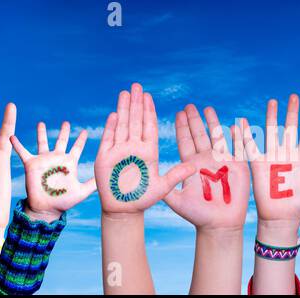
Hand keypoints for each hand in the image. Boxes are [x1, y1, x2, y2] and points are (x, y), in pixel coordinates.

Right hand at [10, 121, 96, 219]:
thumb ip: (93, 183)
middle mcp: (57, 159)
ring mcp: (44, 161)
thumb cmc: (64, 202)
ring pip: (43, 142)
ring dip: (42, 133)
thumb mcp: (82, 192)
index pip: (77, 148)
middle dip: (64, 132)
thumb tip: (107, 178)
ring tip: (41, 123)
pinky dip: (17, 144)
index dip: (81, 140)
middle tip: (67, 122)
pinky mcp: (32, 165)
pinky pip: (22, 152)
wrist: (46, 208)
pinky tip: (12, 136)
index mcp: (69, 163)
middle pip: (61, 141)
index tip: (84, 131)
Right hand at [93, 83, 194, 215]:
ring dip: (123, 109)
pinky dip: (111, 127)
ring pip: (122, 125)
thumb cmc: (143, 199)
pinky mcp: (105, 157)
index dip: (148, 111)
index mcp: (148, 151)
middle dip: (136, 103)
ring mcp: (119, 151)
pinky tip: (113, 114)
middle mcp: (133, 148)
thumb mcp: (163, 187)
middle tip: (137, 85)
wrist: (124, 210)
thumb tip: (194, 166)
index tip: (149, 96)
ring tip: (124, 92)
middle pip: (135, 121)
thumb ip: (176, 175)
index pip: (149, 126)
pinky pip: (109, 138)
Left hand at [164, 104, 249, 229]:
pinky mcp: (238, 167)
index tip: (179, 112)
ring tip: (209, 109)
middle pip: (200, 135)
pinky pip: (239, 148)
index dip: (182, 127)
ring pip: (217, 137)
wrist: (218, 224)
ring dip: (213, 123)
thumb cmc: (197, 215)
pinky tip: (237, 124)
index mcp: (191, 164)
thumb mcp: (177, 200)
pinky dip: (238, 136)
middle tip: (190, 105)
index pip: (186, 141)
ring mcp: (222, 162)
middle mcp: (206, 160)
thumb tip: (150, 176)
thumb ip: (166, 186)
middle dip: (195, 120)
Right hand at [244, 95, 299, 222]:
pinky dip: (246, 135)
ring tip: (273, 101)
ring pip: (272, 132)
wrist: (282, 219)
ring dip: (271, 117)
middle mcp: (287, 156)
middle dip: (292, 112)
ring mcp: (272, 159)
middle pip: (290, 129)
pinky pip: (251, 147)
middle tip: (294, 96)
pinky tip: (243, 121)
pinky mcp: (258, 165)